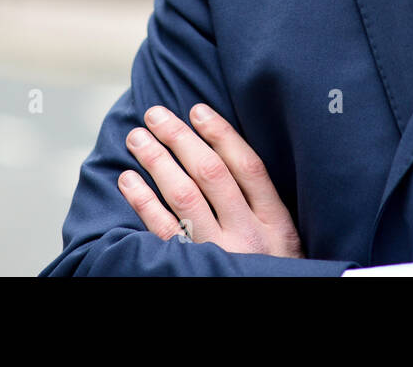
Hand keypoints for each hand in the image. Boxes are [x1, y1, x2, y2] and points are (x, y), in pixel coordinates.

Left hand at [118, 103, 304, 258]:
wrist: (278, 302)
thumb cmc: (273, 269)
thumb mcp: (283, 237)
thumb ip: (261, 203)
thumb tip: (224, 153)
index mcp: (275, 220)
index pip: (247, 166)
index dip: (221, 134)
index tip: (197, 110)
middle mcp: (248, 233)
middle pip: (211, 174)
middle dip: (180, 138)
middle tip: (155, 115)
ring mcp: (219, 252)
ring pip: (184, 195)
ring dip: (157, 161)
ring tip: (137, 138)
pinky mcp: (192, 268)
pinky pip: (163, 230)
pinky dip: (143, 202)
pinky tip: (129, 180)